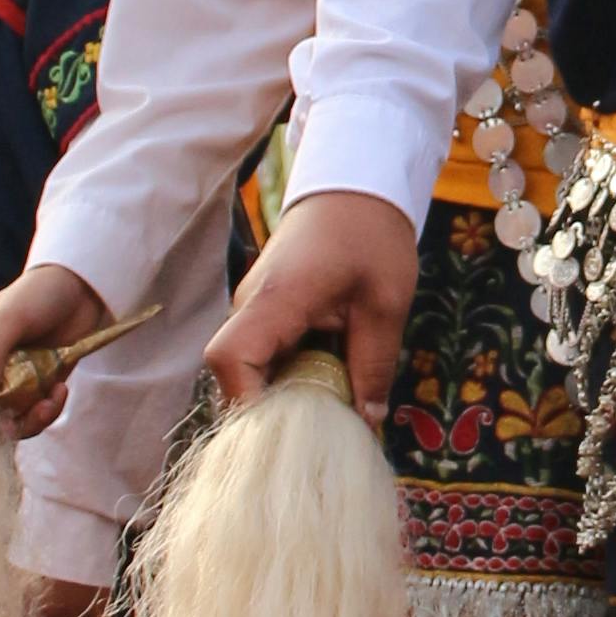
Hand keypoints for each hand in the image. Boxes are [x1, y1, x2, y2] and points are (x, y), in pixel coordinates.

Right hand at [0, 261, 110, 440]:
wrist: (81, 289)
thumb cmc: (36, 293)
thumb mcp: (9, 317)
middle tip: (16, 418)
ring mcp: (10, 382)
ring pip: (6, 421)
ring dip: (28, 421)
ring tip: (47, 403)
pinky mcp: (37, 389)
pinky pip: (34, 415)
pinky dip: (47, 411)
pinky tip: (61, 390)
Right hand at [206, 190, 421, 423]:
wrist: (355, 186)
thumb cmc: (371, 235)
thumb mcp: (385, 303)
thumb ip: (373, 365)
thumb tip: (367, 420)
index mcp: (275, 299)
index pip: (230, 359)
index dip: (248, 401)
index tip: (288, 427)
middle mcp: (250, 307)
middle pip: (236, 375)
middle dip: (272, 411)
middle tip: (321, 430)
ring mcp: (253, 311)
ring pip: (251, 370)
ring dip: (284, 396)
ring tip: (329, 411)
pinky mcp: (265, 313)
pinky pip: (265, 357)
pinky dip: (290, 377)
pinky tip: (327, 385)